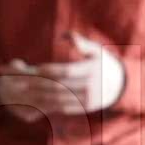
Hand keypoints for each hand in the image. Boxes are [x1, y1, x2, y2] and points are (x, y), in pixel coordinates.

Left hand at [0, 33, 127, 118]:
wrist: (120, 85)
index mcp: (92, 70)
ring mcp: (88, 99)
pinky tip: (37, 100)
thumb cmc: (103, 63)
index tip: (37, 68)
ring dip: (40, 95)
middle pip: (60, 86)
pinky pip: (64, 107)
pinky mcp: (85, 108)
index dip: (51, 70)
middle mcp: (91, 86)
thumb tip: (66, 35)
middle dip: (40, 84)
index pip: (67, 71)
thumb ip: (82, 43)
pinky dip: (48, 104)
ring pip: (60, 98)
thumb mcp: (97, 51)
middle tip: (23, 81)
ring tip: (26, 91)